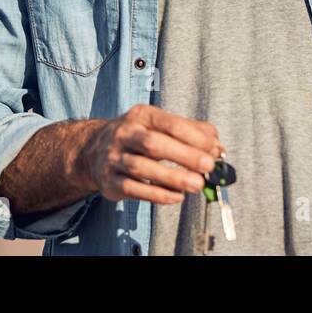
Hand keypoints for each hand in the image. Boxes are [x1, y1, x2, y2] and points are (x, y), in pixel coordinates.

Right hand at [76, 104, 223, 204]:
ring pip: (141, 167)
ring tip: (197, 184)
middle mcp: (124, 134)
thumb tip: (218, 148)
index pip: (170, 124)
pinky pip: (133, 189)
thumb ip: (192, 133)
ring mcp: (113, 158)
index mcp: (142, 116)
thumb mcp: (161, 126)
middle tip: (208, 167)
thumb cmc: (139, 137)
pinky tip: (176, 197)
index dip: (194, 137)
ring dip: (172, 177)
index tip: (214, 150)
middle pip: (154, 144)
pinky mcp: (109, 181)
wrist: (93, 150)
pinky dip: (157, 194)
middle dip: (184, 155)